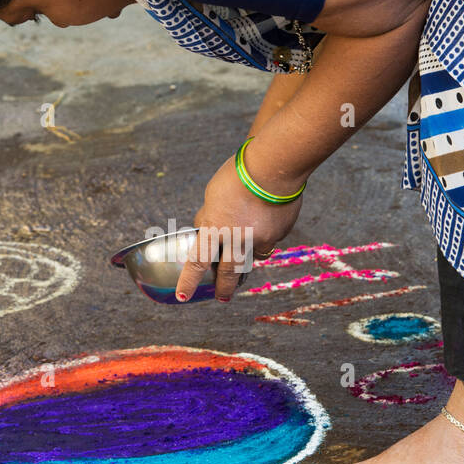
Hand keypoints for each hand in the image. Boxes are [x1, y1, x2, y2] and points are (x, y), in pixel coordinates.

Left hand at [175, 155, 301, 301]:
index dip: (189, 282)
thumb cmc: (238, 175)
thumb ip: (209, 216)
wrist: (274, 166)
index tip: (183, 297)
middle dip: (224, 288)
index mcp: (216, 227)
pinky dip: (265, 235)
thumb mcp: (213, 195)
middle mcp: (238, 239)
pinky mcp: (281, 232)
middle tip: (222, 298)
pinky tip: (267, 219)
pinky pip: (270, 240)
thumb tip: (206, 227)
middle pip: (230, 273)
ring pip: (253, 258)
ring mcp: (262, 238)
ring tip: (246, 253)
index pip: (197, 261)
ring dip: (247, 259)